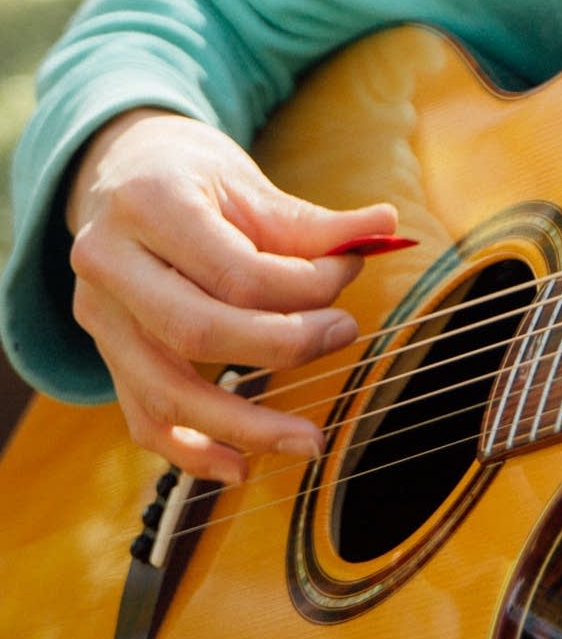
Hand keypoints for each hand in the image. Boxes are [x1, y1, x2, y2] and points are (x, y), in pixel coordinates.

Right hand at [65, 106, 400, 484]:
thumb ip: (308, 220)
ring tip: (309, 440)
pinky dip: (191, 451)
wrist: (119, 171)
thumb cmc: (192, 173)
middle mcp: (108, 262)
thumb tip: (385, 225)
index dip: (303, 283)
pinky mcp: (103, 352)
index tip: (351, 268)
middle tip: (344, 333)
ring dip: (243, 424)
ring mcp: (98, 315)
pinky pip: (142, 418)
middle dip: (282, 345)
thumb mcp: (245, 180)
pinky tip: (240, 467)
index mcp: (148, 204)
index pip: (235, 271)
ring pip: (166, 391)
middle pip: (198, 331)